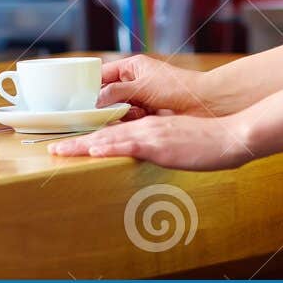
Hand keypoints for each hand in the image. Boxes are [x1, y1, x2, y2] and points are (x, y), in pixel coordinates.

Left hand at [47, 111, 252, 170]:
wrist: (230, 136)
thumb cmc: (208, 142)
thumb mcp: (177, 143)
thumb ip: (158, 146)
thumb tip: (145, 153)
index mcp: (147, 128)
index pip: (112, 134)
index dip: (89, 140)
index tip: (69, 146)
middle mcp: (144, 128)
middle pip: (104, 134)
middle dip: (77, 143)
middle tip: (52, 148)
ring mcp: (151, 134)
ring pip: (110, 138)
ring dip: (83, 145)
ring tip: (61, 150)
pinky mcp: (160, 144)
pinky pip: (130, 145)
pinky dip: (111, 147)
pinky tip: (95, 149)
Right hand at [99, 55, 216, 120]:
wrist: (203, 103)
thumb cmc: (176, 87)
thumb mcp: (142, 87)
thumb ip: (116, 92)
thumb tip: (96, 100)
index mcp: (132, 67)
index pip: (103, 73)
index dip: (90, 84)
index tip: (78, 97)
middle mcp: (134, 81)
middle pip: (108, 92)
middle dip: (104, 103)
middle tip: (95, 112)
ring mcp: (141, 97)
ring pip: (118, 107)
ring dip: (118, 113)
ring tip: (122, 115)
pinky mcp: (147, 113)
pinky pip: (129, 118)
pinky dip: (129, 121)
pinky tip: (134, 121)